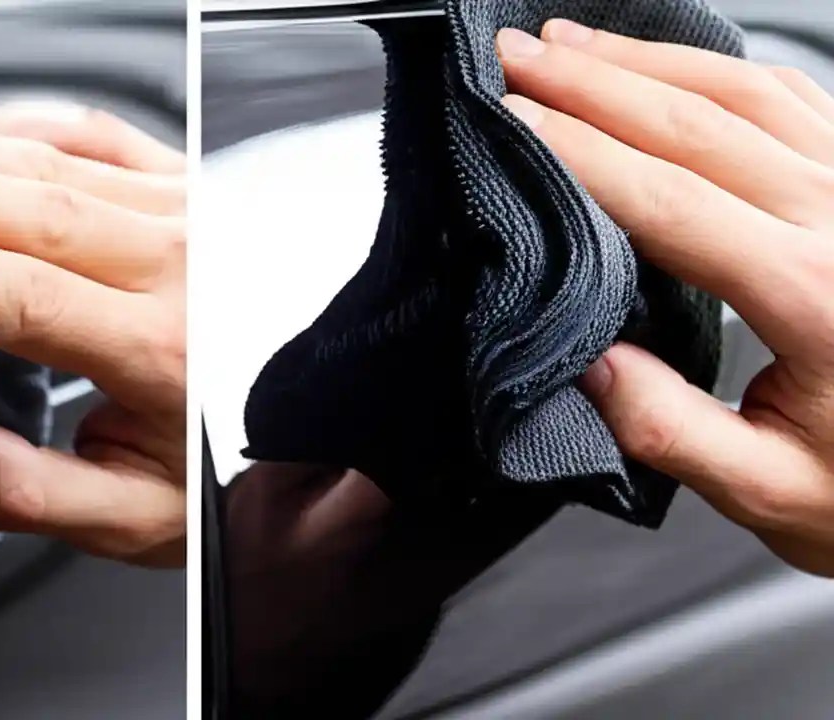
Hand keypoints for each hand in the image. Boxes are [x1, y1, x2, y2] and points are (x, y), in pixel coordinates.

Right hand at [0, 106, 185, 567]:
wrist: (295, 416)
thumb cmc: (210, 460)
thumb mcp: (135, 516)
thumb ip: (32, 492)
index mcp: (161, 355)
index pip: (30, 299)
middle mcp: (181, 273)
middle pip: (39, 216)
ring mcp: (190, 218)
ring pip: (63, 169)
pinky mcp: (190, 186)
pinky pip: (104, 136)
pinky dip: (34, 126)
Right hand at [499, 20, 833, 575]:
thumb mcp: (772, 493)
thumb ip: (670, 431)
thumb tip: (586, 362)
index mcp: (813, 295)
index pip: (669, 201)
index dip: (579, 151)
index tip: (512, 119)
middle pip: (698, 124)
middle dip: (592, 82)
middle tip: (515, 55)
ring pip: (746, 92)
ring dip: (647, 59)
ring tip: (570, 43)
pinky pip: (793, 97)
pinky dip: (718, 69)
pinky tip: (669, 63)